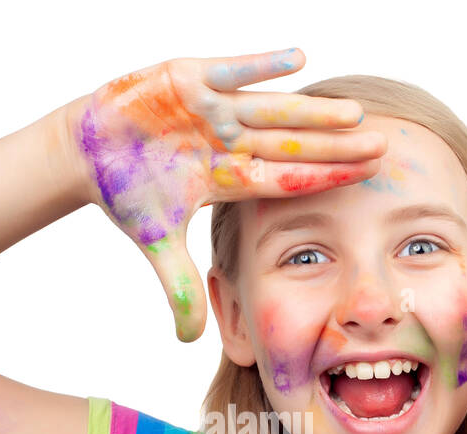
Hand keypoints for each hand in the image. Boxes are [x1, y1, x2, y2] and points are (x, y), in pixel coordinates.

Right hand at [66, 47, 385, 340]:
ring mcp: (212, 109)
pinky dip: (260, 64)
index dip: (328, 178)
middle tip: (382, 144)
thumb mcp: (156, 242)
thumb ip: (179, 287)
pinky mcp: (187, 77)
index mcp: (229, 177)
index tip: (369, 178)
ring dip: (310, 111)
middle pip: (291, 144)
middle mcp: (230, 141)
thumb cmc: (125, 193)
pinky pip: (230, 69)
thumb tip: (189, 342)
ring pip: (270, 108)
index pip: (288, 179)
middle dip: (335, 145)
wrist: (84, 152)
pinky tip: (299, 58)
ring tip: (353, 111)